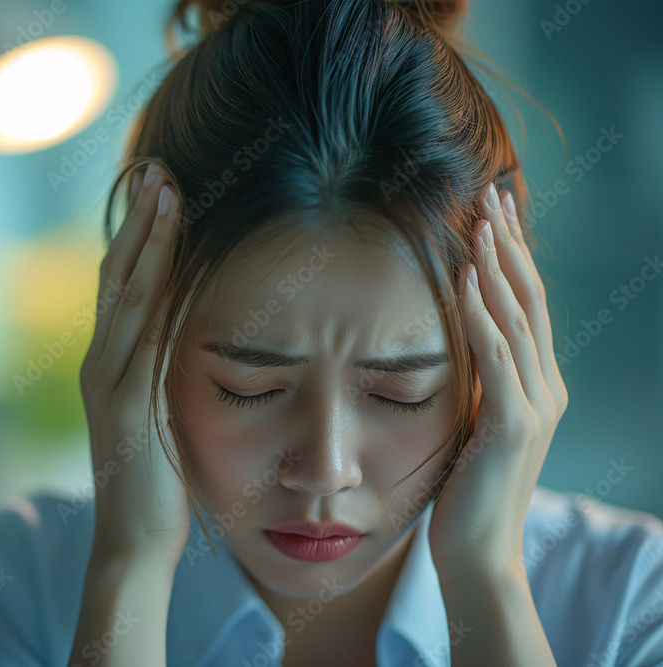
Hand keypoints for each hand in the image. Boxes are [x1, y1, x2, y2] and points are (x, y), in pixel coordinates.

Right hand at [78, 161, 190, 567]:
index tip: (158, 192)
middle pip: (115, 275)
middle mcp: (99, 365)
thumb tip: (182, 339)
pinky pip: (143, 333)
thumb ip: (158, 374)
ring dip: (147, 239)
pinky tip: (175, 255)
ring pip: (125, 294)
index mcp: (107, 366)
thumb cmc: (152, 485)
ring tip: (164, 192)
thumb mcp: (155, 417)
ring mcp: (108, 382)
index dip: (137, 236)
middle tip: (157, 169)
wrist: (132, 541)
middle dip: (138, 220)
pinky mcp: (127, 404)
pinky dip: (157, 289)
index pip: (119, 287)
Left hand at [427, 182, 568, 577]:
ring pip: (520, 318)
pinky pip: (498, 354)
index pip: (528, 307)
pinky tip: (471, 277)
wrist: (477, 551)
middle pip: (532, 299)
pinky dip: (484, 312)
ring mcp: (536, 405)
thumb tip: (456, 341)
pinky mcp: (514, 424)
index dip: (514, 257)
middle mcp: (547, 388)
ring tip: (481, 220)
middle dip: (512, 244)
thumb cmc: (466, 489)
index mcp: (538, 386)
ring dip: (499, 265)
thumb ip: (478, 382)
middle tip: (494, 194)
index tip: (495, 214)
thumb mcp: (474, 422)